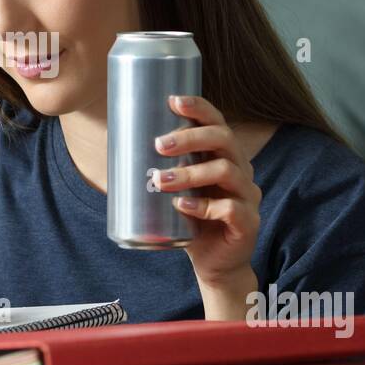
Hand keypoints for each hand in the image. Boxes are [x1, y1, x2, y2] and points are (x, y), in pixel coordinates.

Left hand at [152, 94, 262, 289]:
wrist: (214, 263)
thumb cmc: (190, 220)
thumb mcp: (176, 189)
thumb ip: (161, 168)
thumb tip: (116, 141)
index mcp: (225, 156)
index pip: (218, 122)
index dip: (199, 108)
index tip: (173, 101)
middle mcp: (241, 170)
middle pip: (224, 139)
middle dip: (190, 138)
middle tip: (159, 145)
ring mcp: (248, 196)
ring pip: (225, 171)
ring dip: (189, 173)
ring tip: (160, 181)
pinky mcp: (248, 222)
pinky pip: (230, 208)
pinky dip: (203, 206)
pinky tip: (181, 207)